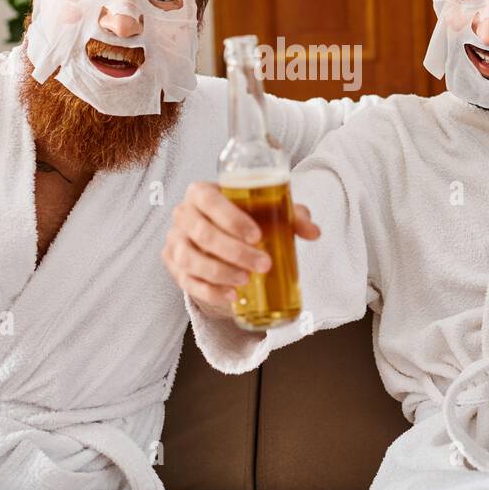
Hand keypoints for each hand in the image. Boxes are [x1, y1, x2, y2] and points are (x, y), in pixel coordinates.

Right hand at [162, 181, 319, 318]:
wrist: (217, 238)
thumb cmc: (244, 218)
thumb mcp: (267, 212)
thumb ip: (291, 217)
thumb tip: (314, 232)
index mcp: (201, 193)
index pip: (209, 200)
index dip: (231, 218)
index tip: (258, 236)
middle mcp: (183, 215)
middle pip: (203, 234)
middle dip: (234, 252)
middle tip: (264, 264)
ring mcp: (175, 242)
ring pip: (192, 260)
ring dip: (221, 273)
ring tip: (247, 281)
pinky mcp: (174, 267)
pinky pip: (187, 282)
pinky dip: (210, 292)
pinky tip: (231, 296)